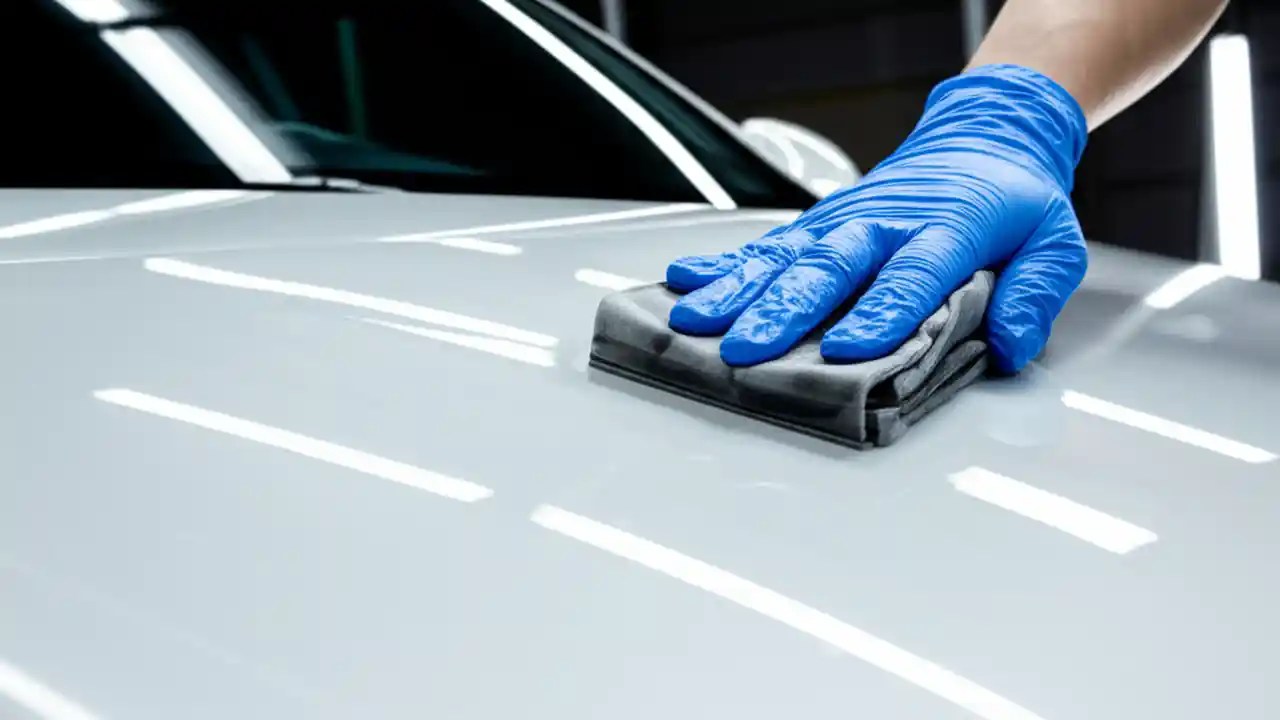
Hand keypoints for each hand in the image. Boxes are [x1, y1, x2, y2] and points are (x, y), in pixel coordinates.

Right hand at [665, 65, 1088, 373]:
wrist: (980, 139)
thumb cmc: (1013, 201)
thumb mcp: (1055, 241)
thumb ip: (1035, 292)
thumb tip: (1008, 344)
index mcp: (946, 229)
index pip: (911, 276)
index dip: (879, 313)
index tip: (846, 349)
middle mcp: (883, 224)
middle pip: (829, 268)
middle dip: (783, 311)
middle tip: (746, 349)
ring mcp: (842, 223)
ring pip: (784, 258)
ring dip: (736, 292)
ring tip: (693, 321)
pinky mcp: (817, 224)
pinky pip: (766, 245)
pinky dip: (723, 263)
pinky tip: (683, 280)